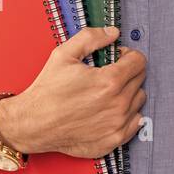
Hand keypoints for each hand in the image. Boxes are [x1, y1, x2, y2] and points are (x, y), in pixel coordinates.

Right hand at [0, 26, 146, 158]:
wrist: (33, 124)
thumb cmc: (47, 91)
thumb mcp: (64, 54)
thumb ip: (91, 38)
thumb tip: (112, 33)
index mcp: (109, 82)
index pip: (138, 62)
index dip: (127, 55)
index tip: (117, 58)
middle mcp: (117, 104)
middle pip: (140, 79)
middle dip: (127, 72)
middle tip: (109, 73)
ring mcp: (117, 124)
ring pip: (139, 100)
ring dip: (128, 93)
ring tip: (108, 92)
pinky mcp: (114, 140)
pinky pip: (135, 122)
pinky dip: (127, 114)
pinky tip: (111, 109)